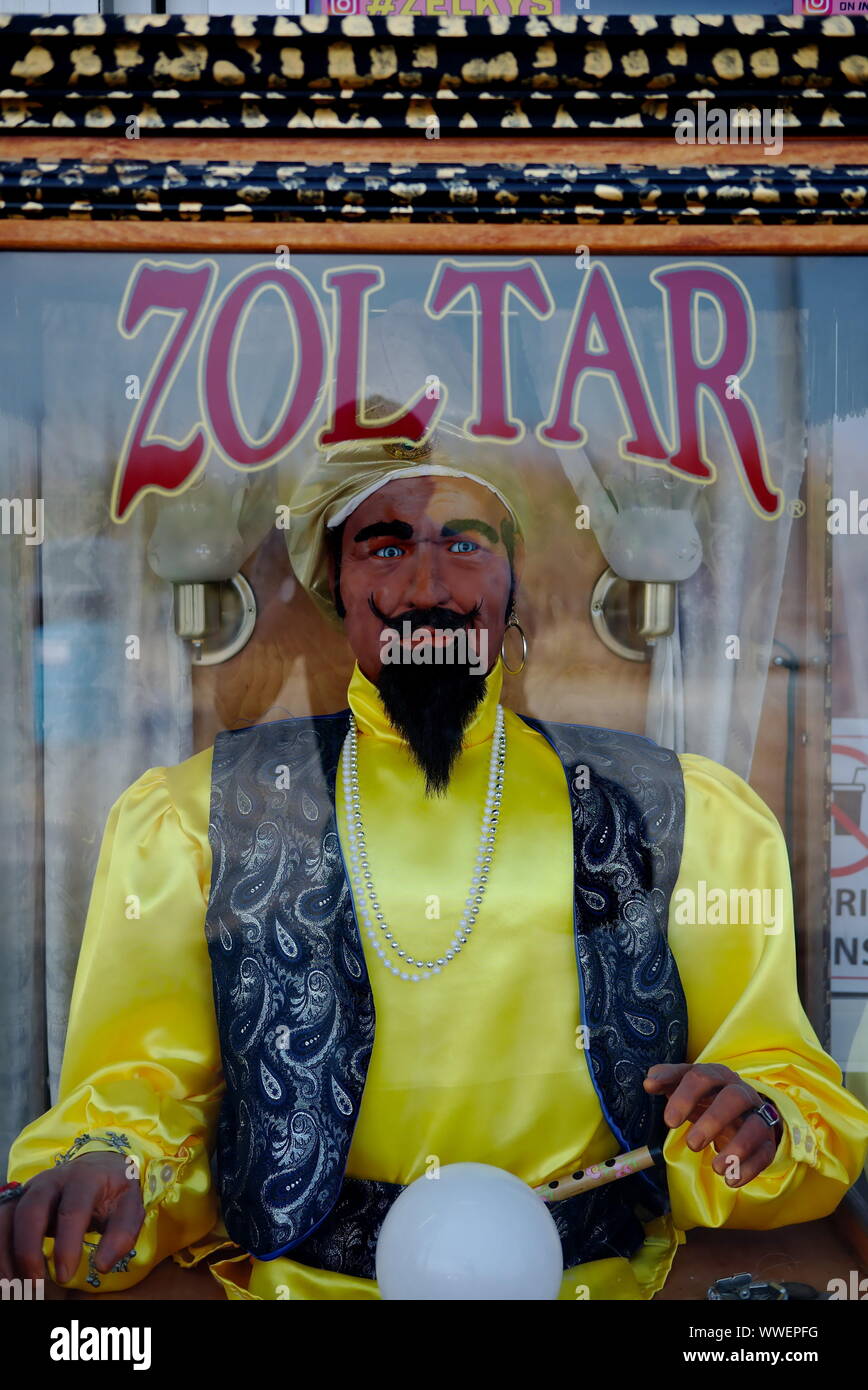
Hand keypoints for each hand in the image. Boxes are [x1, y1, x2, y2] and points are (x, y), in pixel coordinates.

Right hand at [0, 1152, 144, 1284]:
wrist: (98, 1165)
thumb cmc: (114, 1191)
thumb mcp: (130, 1205)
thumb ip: (123, 1233)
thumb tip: (102, 1266)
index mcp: (85, 1178)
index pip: (72, 1210)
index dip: (67, 1245)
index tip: (66, 1277)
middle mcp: (53, 1180)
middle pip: (30, 1210)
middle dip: (28, 1250)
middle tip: (36, 1284)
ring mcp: (31, 1188)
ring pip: (7, 1216)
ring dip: (6, 1252)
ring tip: (14, 1285)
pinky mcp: (19, 1200)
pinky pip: (0, 1220)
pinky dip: (1, 1248)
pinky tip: (8, 1273)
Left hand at [643, 1062, 781, 1188]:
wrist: (741, 1110)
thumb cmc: (707, 1096)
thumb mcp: (686, 1085)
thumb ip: (667, 1080)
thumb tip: (648, 1082)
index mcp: (718, 1075)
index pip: (703, 1076)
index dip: (685, 1097)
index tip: (669, 1122)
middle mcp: (741, 1092)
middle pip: (733, 1098)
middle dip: (713, 1121)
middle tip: (692, 1144)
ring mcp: (757, 1116)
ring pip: (755, 1127)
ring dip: (737, 1149)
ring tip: (716, 1168)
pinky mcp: (766, 1141)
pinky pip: (765, 1153)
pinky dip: (749, 1169)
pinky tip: (731, 1181)